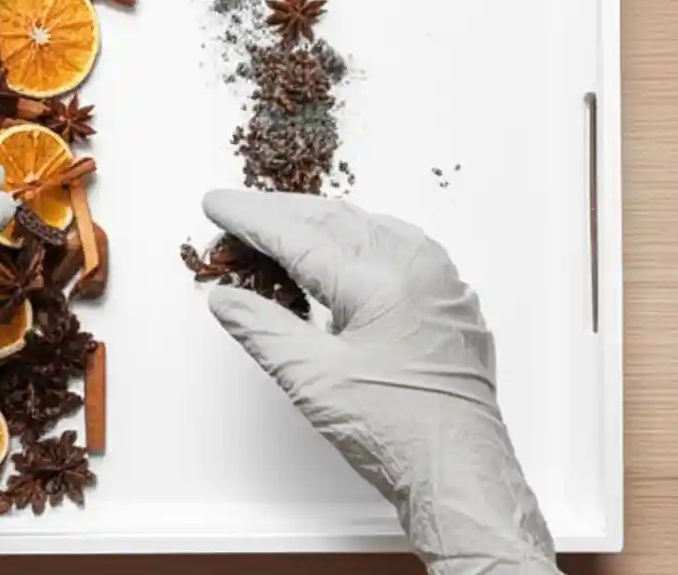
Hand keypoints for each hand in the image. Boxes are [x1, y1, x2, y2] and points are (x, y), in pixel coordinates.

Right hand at [203, 190, 560, 574]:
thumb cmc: (397, 434)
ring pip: (367, 228)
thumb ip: (262, 329)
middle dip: (279, 215)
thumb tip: (225, 298)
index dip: (251, 217)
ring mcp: (440, 280)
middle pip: (333, 220)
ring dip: (317, 224)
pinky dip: (355, 242)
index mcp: (381, 280)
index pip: (298, 234)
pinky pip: (397, 247)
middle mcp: (417, 266)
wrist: (461, 474)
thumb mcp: (312, 380)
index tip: (217, 204)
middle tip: (233, 220)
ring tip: (275, 232)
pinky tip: (335, 254)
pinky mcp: (449, 300)